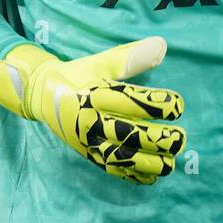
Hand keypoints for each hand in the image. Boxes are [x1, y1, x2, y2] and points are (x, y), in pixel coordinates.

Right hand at [0, 36, 186, 183]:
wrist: (42, 95)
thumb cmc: (78, 75)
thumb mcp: (101, 62)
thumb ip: (131, 57)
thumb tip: (161, 45)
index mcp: (94, 94)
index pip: (130, 101)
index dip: (156, 105)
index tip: (178, 105)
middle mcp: (90, 120)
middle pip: (128, 134)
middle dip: (157, 139)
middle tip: (180, 138)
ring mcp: (88, 141)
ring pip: (121, 157)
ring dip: (149, 162)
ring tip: (172, 161)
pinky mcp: (87, 154)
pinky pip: (110, 169)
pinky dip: (132, 175)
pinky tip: (152, 176)